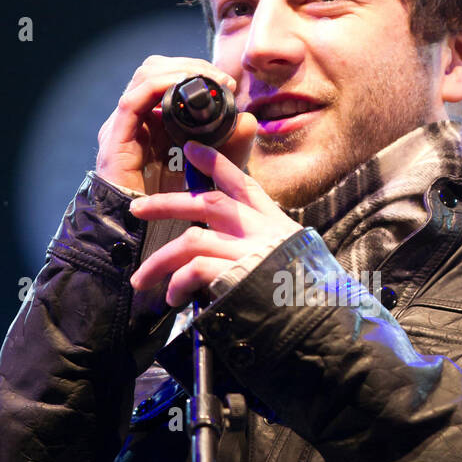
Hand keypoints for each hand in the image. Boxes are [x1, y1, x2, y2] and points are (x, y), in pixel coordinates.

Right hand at [96, 56, 248, 195]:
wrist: (145, 236)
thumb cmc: (175, 207)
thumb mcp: (213, 169)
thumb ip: (230, 146)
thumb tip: (248, 118)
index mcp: (154, 121)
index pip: (168, 78)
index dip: (195, 71)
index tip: (225, 82)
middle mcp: (136, 120)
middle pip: (154, 70)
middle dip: (189, 66)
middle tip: (219, 78)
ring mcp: (122, 127)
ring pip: (145, 77)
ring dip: (179, 72)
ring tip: (207, 81)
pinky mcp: (115, 138)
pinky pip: (134, 100)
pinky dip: (160, 86)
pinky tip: (183, 89)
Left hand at [129, 139, 303, 308]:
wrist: (323, 312)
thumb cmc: (308, 289)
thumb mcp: (293, 253)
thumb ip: (266, 243)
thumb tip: (238, 247)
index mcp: (272, 221)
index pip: (242, 182)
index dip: (216, 162)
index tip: (192, 149)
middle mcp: (259, 230)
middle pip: (207, 203)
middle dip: (167, 203)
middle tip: (138, 208)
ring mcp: (247, 251)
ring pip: (191, 240)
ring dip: (160, 259)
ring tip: (141, 279)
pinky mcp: (236, 275)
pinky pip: (195, 270)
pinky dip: (178, 284)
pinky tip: (173, 297)